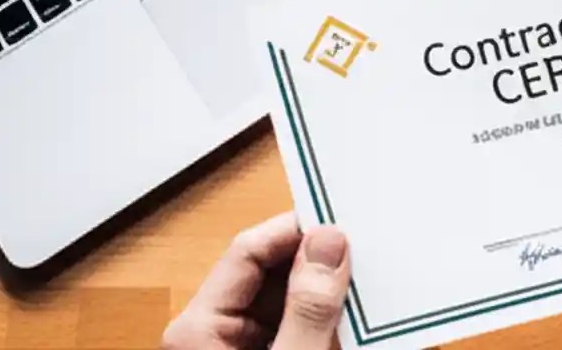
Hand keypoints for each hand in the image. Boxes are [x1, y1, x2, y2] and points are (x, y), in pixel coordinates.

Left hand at [163, 212, 350, 349]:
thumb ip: (307, 310)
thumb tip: (327, 245)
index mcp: (199, 326)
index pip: (248, 250)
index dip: (296, 231)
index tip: (342, 223)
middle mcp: (211, 328)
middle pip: (270, 269)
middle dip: (315, 260)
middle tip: (363, 251)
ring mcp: (235, 344)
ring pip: (286, 294)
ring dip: (322, 289)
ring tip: (361, 285)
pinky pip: (293, 320)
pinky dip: (321, 315)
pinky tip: (349, 313)